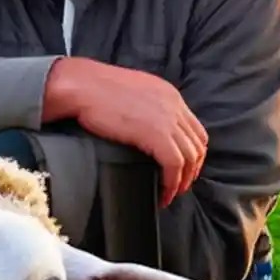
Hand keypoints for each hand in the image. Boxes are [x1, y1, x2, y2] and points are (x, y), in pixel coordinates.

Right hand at [43, 57, 206, 207]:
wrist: (81, 86)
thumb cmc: (95, 89)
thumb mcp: (133, 93)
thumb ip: (147, 107)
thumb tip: (146, 127)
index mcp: (170, 95)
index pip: (195, 129)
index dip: (193, 153)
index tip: (183, 169)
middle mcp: (174, 105)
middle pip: (198, 145)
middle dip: (192, 169)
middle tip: (179, 186)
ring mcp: (168, 119)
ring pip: (190, 157)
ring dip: (183, 180)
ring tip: (170, 194)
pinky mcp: (156, 134)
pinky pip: (175, 165)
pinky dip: (172, 183)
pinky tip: (163, 194)